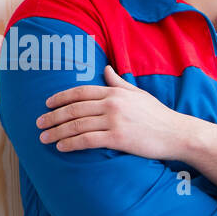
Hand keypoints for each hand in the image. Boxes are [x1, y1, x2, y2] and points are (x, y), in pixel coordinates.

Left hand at [36, 65, 189, 158]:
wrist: (178, 134)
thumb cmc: (159, 116)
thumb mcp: (139, 94)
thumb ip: (119, 82)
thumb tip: (106, 69)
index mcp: (115, 92)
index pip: (80, 92)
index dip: (60, 97)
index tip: (47, 104)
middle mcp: (112, 104)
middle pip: (74, 109)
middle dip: (53, 117)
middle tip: (39, 124)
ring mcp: (115, 121)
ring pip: (77, 125)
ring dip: (57, 132)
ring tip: (44, 138)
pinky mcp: (118, 138)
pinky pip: (87, 140)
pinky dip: (71, 143)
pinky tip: (61, 147)